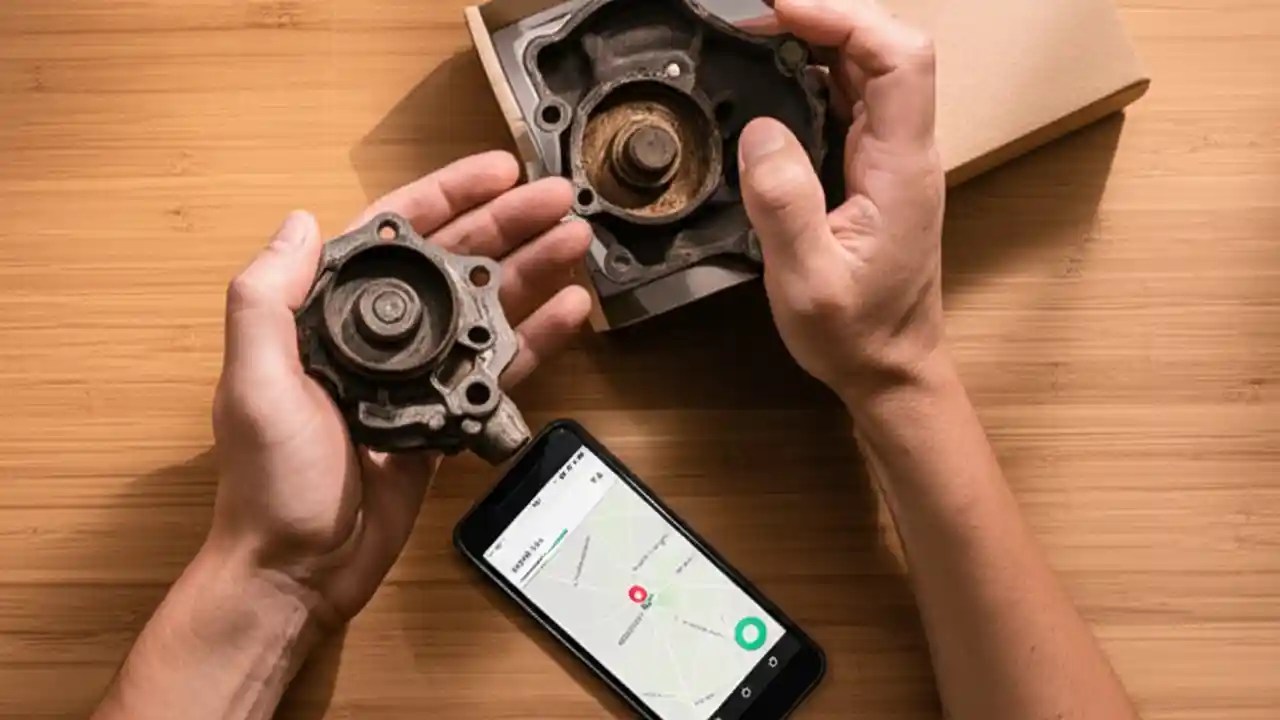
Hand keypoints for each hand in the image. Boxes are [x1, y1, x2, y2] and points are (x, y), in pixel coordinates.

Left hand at [208, 151, 592, 625]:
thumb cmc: (271, 480)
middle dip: (509, 226)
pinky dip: (537, 337)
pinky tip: (571, 311)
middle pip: (455, 262)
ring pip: (485, 306)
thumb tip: (301, 218)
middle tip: (561, 201)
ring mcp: (420, 372)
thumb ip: (268, 299)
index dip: (448, 196)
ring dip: (532, 272)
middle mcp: (380, 333)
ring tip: (579, 241)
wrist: (300, 568)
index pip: (397, 235)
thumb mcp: (256, 383)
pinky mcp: (449, 412)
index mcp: (331, 312)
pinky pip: (499, 365)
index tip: (499, 172)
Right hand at [739, 0, 946, 404]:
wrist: (890, 368)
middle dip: (822, 20)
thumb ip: (784, 204)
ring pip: (869, 69)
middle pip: (884, 49)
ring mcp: (895, 158)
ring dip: (816, 44)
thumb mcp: (807, 281)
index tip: (781, 8)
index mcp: (901, 166)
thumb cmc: (855, 333)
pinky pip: (853, 100)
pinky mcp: (876, 170)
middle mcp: (907, 150)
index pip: (899, 58)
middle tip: (750, 25)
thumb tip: (760, 130)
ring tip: (752, 43)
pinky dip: (815, 75)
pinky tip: (774, 82)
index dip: (845, 17)